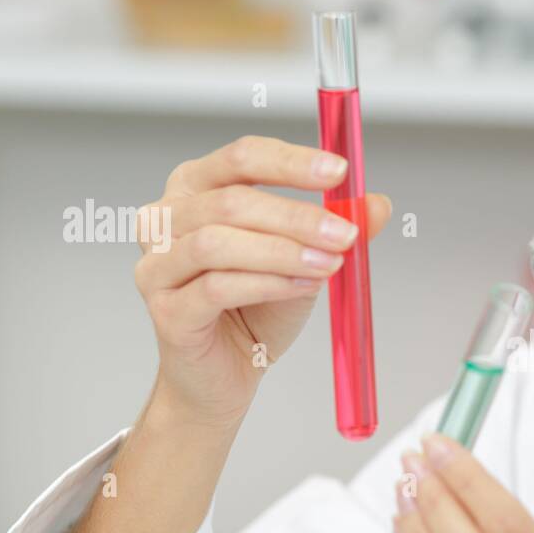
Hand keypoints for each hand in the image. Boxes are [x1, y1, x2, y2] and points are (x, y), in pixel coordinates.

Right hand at [134, 135, 392, 426]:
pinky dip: (267, 284)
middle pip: (230, 201)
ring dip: (282, 251)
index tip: (339, 172)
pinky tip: (302, 287)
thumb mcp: (305, 260)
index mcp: (194, 189)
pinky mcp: (166, 310)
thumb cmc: (254, 310)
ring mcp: (157, 265)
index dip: (290, 162)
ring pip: (217, 243)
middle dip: (296, 216)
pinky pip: (216, 288)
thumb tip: (376, 204)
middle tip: (345, 233)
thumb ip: (335, 229)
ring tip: (328, 263)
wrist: (225, 373)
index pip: (240, 158)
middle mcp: (165, 219)